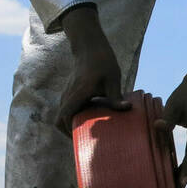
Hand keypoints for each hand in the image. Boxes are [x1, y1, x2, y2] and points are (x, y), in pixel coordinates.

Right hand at [55, 7, 128, 135]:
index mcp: (77, 94)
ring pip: (63, 115)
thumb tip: (126, 109)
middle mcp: (68, 96)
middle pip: (60, 120)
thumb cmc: (103, 61)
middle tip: (87, 141)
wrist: (90, 47)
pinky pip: (68, 110)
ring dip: (73, 125)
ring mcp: (67, 94)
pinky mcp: (70, 93)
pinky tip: (92, 120)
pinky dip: (75, 117)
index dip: (70, 131)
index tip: (82, 140)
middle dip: (70, 132)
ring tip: (90, 133)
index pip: (65, 117)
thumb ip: (116, 96)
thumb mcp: (113, 79)